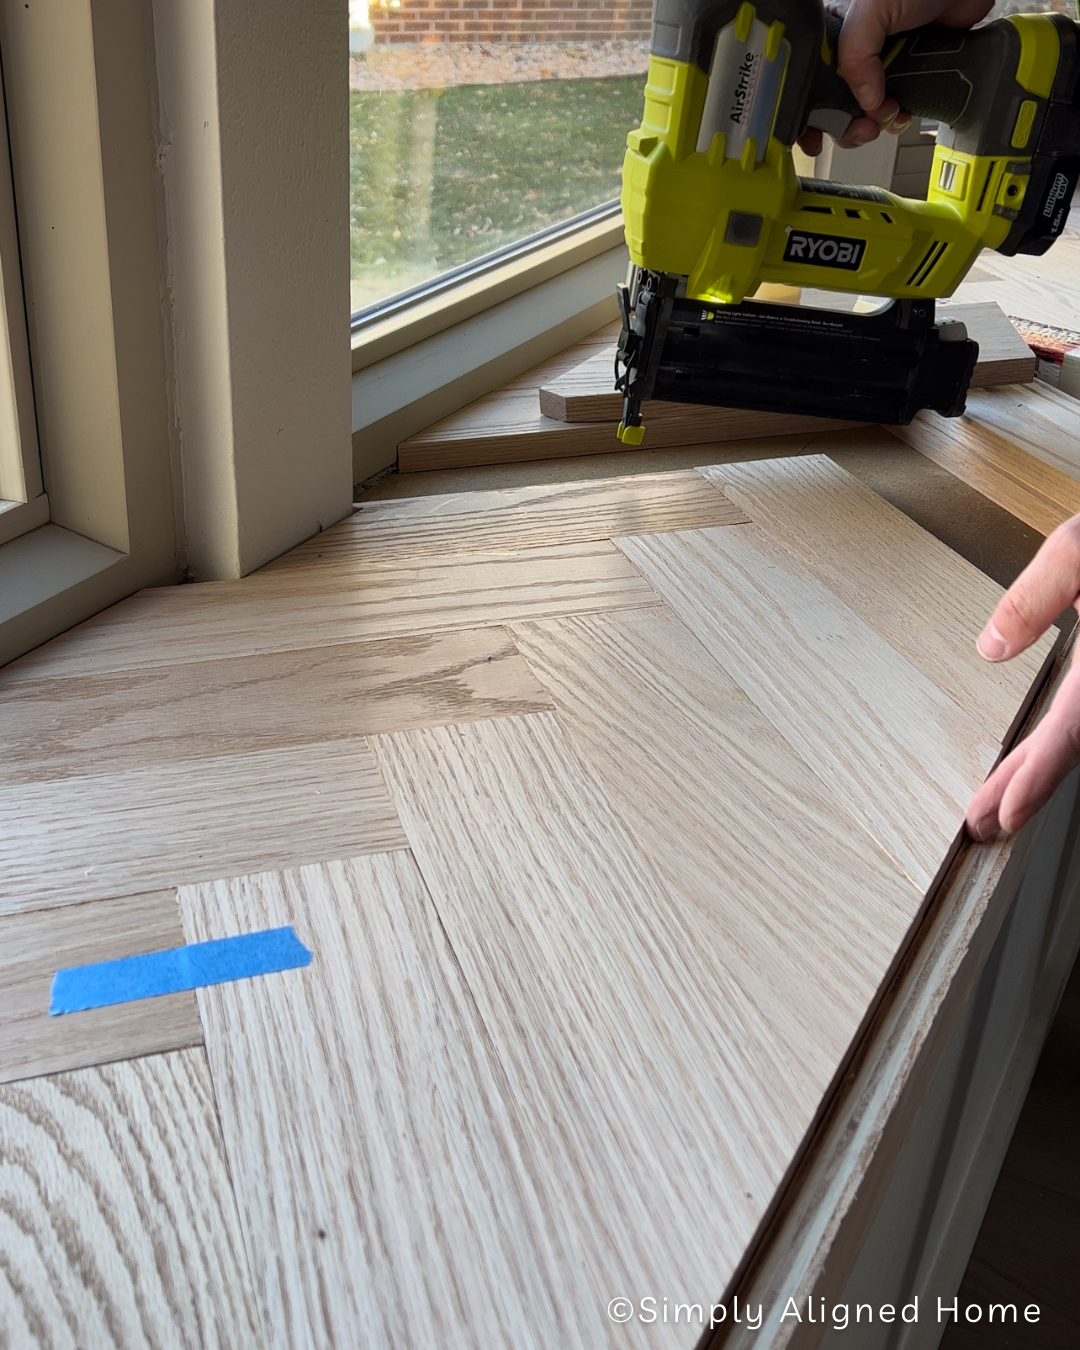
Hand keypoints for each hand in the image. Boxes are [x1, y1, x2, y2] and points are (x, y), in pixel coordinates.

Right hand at [797, 0, 992, 154]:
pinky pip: (893, 109)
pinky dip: (896, 120)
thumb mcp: (871, 10)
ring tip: (889, 115)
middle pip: (834, 105)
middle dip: (846, 124)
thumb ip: (856, 55)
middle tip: (862, 127)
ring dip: (874, 125)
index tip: (815, 136)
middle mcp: (853, 54)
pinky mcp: (906, 75)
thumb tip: (865, 102)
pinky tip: (902, 115)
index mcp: (833, 35)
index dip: (809, 112)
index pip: (810, 81)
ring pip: (864, 112)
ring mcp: (880, 67)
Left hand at [967, 516, 1079, 841]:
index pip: (1078, 725)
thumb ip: (1041, 592)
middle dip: (1031, 783)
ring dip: (1046, 765)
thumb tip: (992, 647)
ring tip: (1003, 796)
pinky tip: (1040, 753)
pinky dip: (1065, 740)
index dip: (1042, 773)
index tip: (1008, 812)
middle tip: (985, 820)